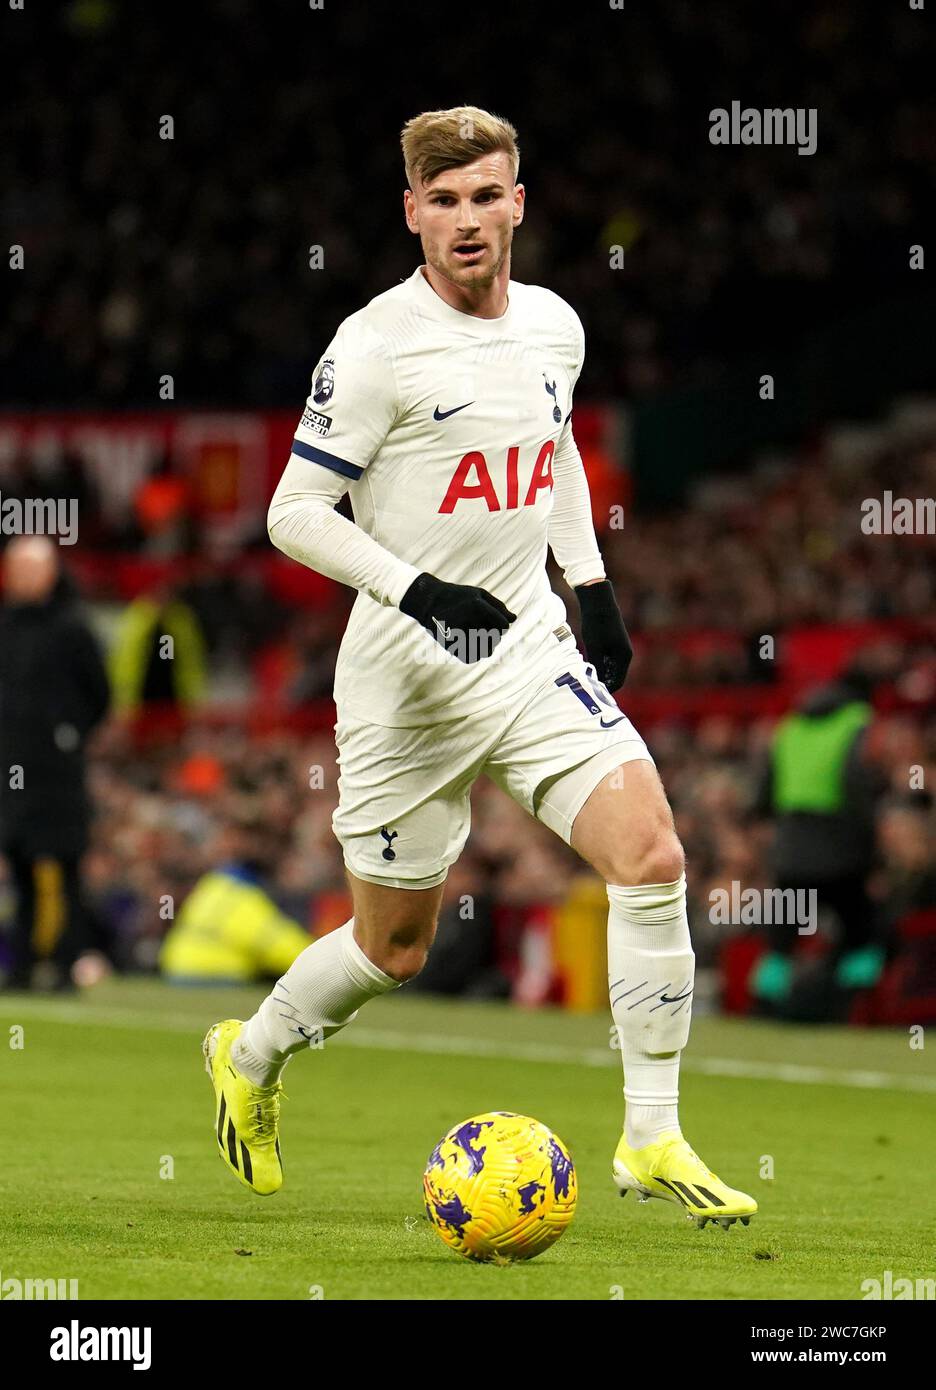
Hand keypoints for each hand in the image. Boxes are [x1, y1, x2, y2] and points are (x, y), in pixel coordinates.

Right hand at [399, 572, 515, 662]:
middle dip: (494, 633)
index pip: (503, 626)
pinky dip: (475, 652)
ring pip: (486, 650)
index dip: (502, 625)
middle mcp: (467, 620)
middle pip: (496, 638)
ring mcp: (457, 634)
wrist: (429, 602)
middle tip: (484, 627)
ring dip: (487, 644)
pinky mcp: (450, 646)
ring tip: (478, 635)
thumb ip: (499, 606)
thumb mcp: (479, 594)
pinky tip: (470, 642)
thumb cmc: (459, 597)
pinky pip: (472, 657)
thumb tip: (513, 619)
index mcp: (476, 606)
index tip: (497, 622)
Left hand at [574, 579, 632, 691]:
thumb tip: (597, 683)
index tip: (592, 694)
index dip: (606, 690)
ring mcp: (620, 648)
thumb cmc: (596, 625)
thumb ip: (597, 666)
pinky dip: (599, 664)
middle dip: (603, 682)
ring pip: (611, 668)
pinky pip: (608, 659)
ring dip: (600, 673)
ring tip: (585, 675)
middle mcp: (625, 653)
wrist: (598, 602)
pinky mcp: (613, 642)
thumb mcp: (594, 648)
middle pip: (615, 676)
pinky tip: (587, 664)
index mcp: (624, 656)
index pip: (618, 682)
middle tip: (587, 686)